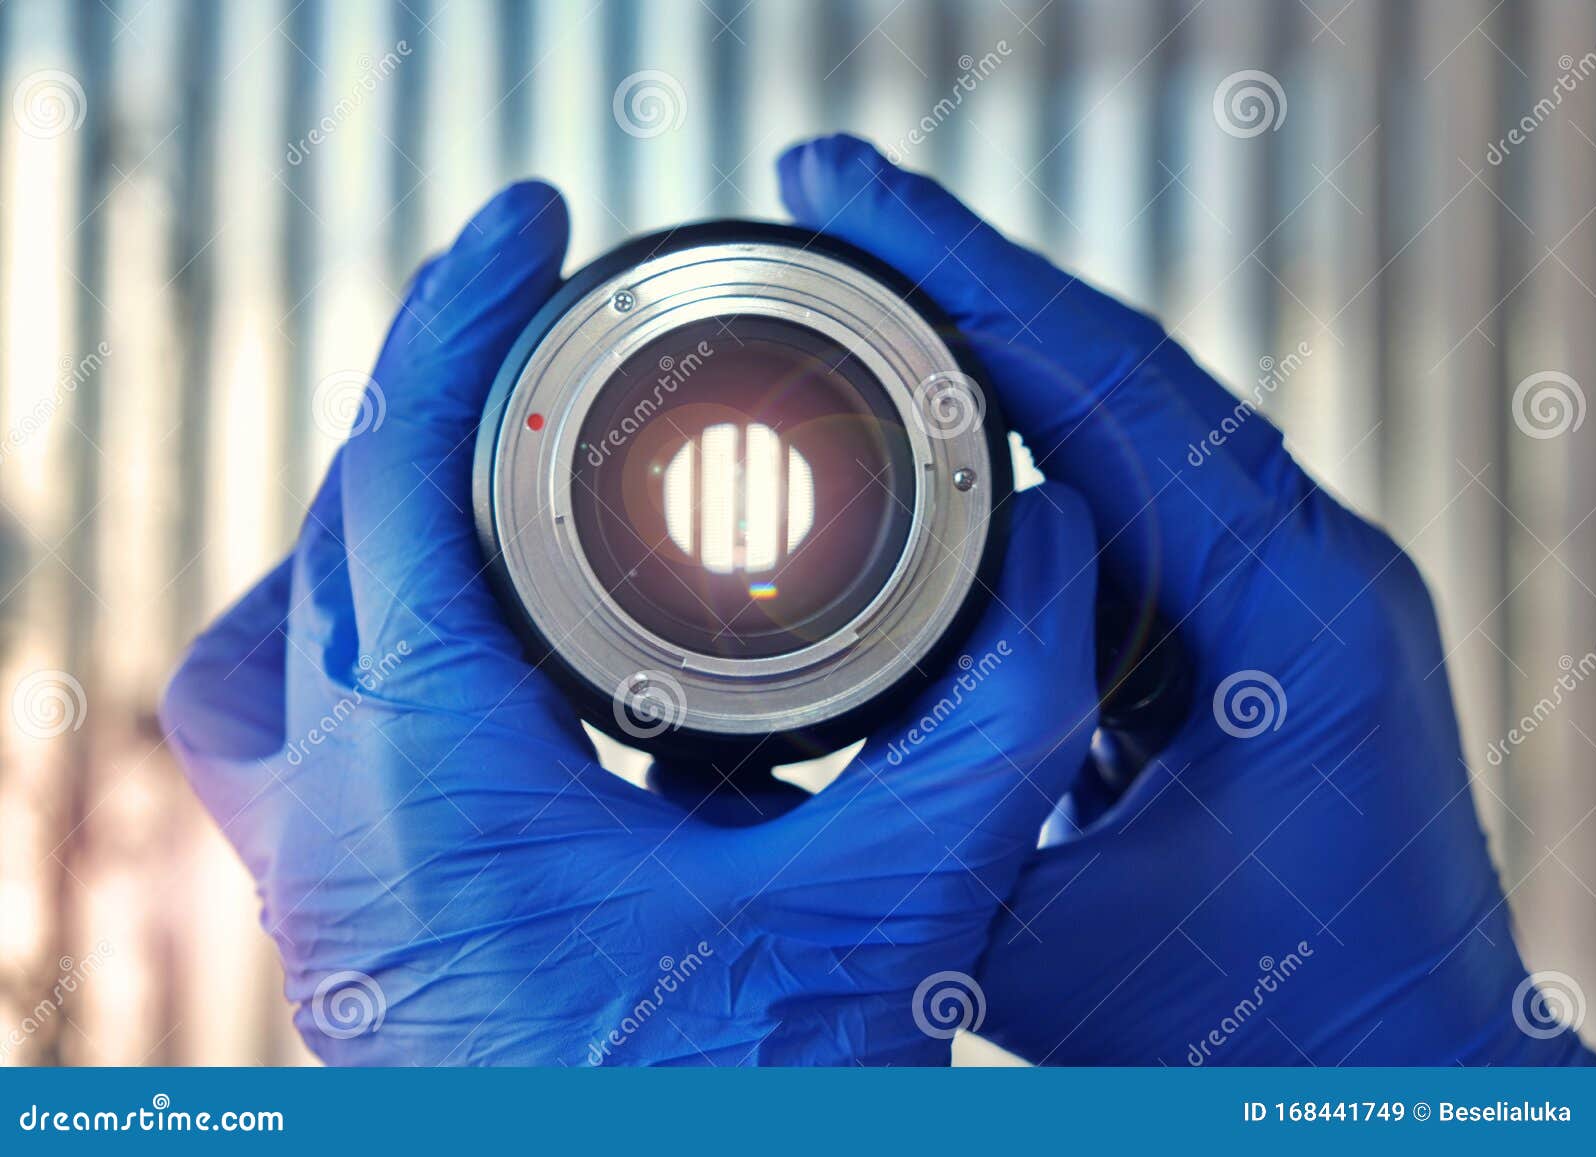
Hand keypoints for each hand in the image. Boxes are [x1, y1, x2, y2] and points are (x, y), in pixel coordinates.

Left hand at [160, 181, 1103, 1064]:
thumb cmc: (746, 1112)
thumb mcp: (896, 905)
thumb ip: (991, 720)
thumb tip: (1054, 561)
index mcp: (433, 774)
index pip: (400, 464)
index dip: (459, 311)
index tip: (530, 226)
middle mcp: (334, 827)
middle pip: (326, 539)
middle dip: (424, 424)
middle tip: (538, 377)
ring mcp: (321, 896)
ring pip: (270, 657)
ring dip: (367, 558)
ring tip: (492, 513)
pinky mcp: (352, 944)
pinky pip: (301, 752)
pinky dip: (377, 672)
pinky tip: (497, 683)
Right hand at [779, 135, 1595, 1065]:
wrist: (1391, 1087)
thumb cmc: (1258, 1044)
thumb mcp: (1038, 931)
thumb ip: (915, 808)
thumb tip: (774, 737)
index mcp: (1286, 605)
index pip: (1102, 388)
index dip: (959, 276)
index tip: (837, 192)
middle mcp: (1304, 565)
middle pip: (1114, 373)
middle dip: (964, 282)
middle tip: (829, 205)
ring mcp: (1286, 590)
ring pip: (1124, 432)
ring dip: (997, 365)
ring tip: (866, 299)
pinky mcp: (1255, 628)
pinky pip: (1130, 512)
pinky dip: (1028, 464)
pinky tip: (941, 444)